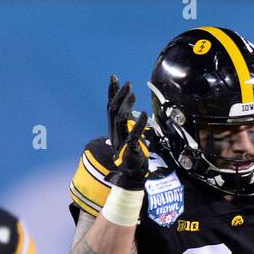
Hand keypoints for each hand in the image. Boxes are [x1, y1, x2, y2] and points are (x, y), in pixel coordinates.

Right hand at [106, 76, 149, 190]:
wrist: (131, 174)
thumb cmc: (132, 154)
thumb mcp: (129, 133)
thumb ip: (129, 120)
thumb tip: (132, 103)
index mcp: (114, 129)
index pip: (111, 107)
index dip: (112, 92)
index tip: (114, 78)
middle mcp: (115, 133)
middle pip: (113, 110)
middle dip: (119, 95)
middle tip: (127, 83)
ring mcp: (121, 141)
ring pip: (119, 119)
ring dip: (125, 104)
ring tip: (133, 92)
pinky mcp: (130, 149)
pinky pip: (133, 135)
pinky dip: (137, 124)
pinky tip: (142, 113)